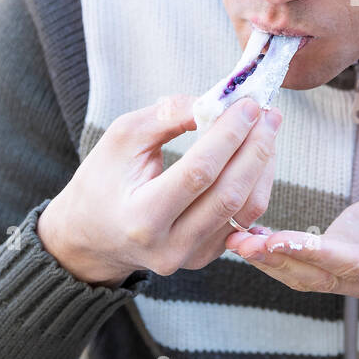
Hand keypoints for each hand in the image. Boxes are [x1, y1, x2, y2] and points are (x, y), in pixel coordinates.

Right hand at [38, 95, 281, 285]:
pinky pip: (243, 221)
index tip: (248, 105)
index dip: (229, 136)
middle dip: (255, 148)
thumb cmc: (102, 181)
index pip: (199, 172)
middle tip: (268, 114)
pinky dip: (255, 184)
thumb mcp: (121, 139)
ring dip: (263, 166)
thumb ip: (167, 117)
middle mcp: (169, 245)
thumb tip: (214, 101)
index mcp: (142, 217)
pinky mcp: (204, 257)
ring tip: (268, 130)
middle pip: (229, 194)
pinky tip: (257, 156)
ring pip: (245, 211)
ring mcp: (190, 257)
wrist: (90, 236)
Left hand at [225, 150, 358, 305]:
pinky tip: (250, 237)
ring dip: (271, 261)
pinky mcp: (346, 264)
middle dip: (278, 260)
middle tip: (239, 241)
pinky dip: (279, 254)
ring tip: (234, 239)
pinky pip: (307, 266)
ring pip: (309, 277)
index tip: (278, 240)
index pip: (351, 263)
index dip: (313, 253)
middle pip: (322, 277)